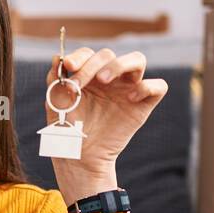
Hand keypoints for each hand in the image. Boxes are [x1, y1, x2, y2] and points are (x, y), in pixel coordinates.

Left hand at [45, 48, 167, 203]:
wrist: (80, 158)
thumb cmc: (68, 130)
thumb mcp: (56, 104)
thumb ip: (55, 80)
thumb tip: (57, 57)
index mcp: (89, 75)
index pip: (88, 54)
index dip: (79, 56)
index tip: (67, 66)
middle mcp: (110, 78)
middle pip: (109, 54)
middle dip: (91, 66)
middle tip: (78, 85)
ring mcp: (128, 89)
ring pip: (137, 60)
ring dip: (120, 64)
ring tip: (103, 79)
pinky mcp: (143, 105)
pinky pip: (158, 86)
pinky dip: (147, 87)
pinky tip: (129, 98)